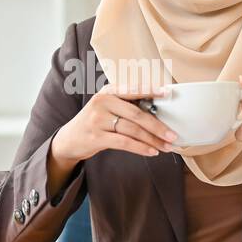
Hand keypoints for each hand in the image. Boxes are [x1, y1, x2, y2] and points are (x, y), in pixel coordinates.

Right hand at [52, 84, 177, 164]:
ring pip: (132, 130)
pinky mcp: (96, 137)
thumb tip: (159, 115)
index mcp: (108, 91)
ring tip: (166, 146)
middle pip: (137, 114)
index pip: (133, 90)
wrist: (69, 139)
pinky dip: (140, 148)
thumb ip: (127, 106)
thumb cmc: (95, 122)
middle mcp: (102, 102)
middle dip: (158, 126)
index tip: (168, 93)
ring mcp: (98, 119)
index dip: (151, 91)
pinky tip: (151, 151)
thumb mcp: (107, 107)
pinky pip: (124, 142)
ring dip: (152, 140)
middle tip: (173, 134)